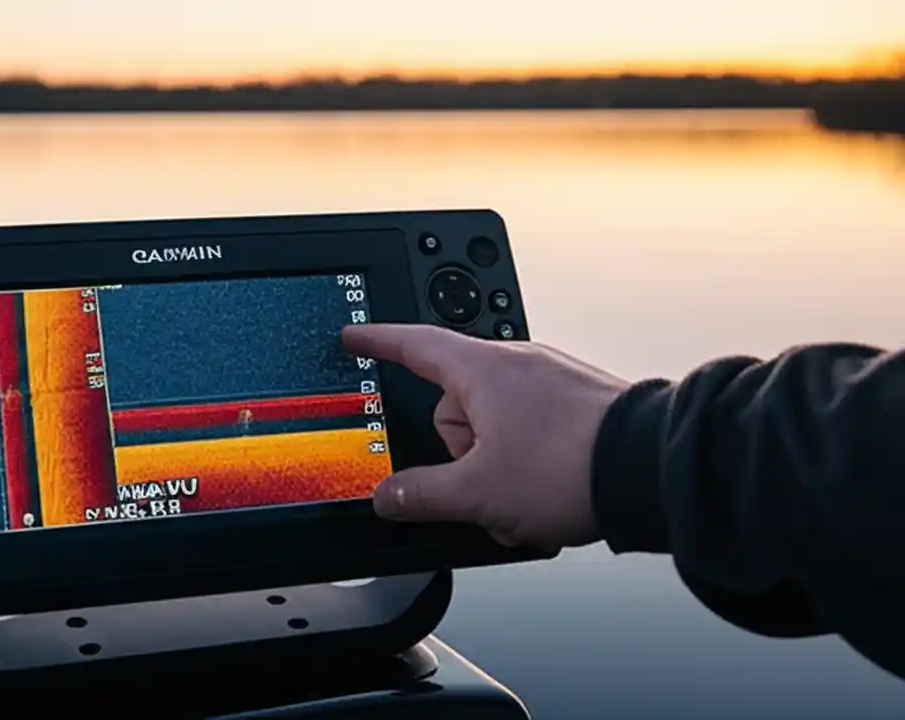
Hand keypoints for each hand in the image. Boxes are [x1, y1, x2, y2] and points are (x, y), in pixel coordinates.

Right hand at [342, 324, 629, 549]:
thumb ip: (421, 496)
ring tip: (525, 497)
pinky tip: (548, 494)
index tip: (355, 337)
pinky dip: (528, 465)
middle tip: (483, 486)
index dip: (377, 341)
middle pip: (454, 407)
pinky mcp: (580, 405)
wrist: (654, 472)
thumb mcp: (478, 494)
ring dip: (496, 467)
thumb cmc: (572, 467)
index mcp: (482, 369)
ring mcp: (551, 382)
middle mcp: (517, 364)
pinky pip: (530, 433)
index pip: (413, 344)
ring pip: (493, 427)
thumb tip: (390, 498)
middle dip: (459, 453)